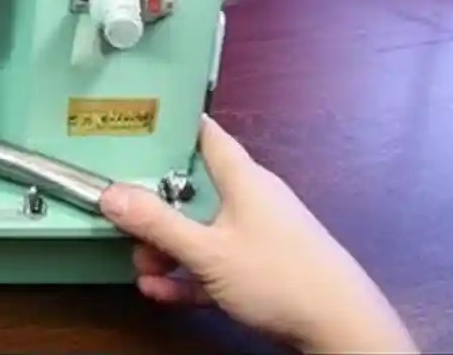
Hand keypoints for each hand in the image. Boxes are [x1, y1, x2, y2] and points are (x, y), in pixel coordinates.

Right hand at [99, 115, 416, 353]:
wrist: (342, 328)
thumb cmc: (282, 276)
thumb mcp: (208, 250)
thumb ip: (157, 223)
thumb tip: (110, 194)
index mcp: (243, 178)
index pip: (206, 134)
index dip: (172, 125)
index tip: (135, 124)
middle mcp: (251, 200)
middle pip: (193, 189)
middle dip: (155, 208)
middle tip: (123, 218)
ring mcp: (257, 236)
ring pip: (201, 231)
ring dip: (168, 248)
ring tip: (141, 266)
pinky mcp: (261, 270)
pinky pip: (214, 264)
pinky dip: (187, 274)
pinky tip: (160, 290)